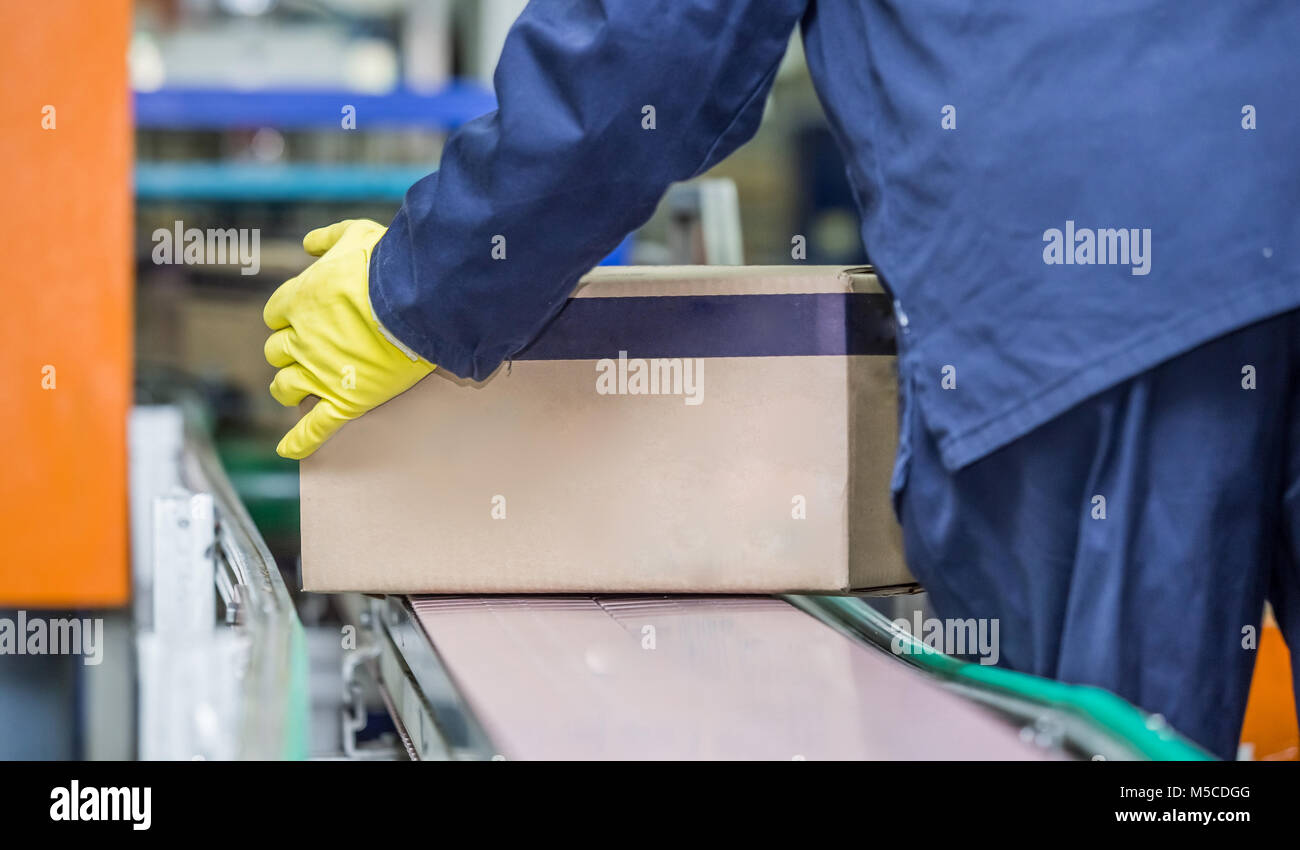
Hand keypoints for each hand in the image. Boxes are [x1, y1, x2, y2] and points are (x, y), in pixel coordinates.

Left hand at [263, 219, 434, 458]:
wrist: (418, 301)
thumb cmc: (389, 265)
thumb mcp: (357, 234)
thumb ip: (329, 237)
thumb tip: (308, 243)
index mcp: (299, 300)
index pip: (276, 314)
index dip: (288, 317)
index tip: (304, 318)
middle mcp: (301, 339)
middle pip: (277, 351)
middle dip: (288, 350)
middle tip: (309, 350)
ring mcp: (321, 372)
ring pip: (286, 386)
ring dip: (289, 387)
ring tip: (298, 389)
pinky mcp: (345, 399)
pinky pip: (315, 427)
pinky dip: (299, 441)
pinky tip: (287, 450)